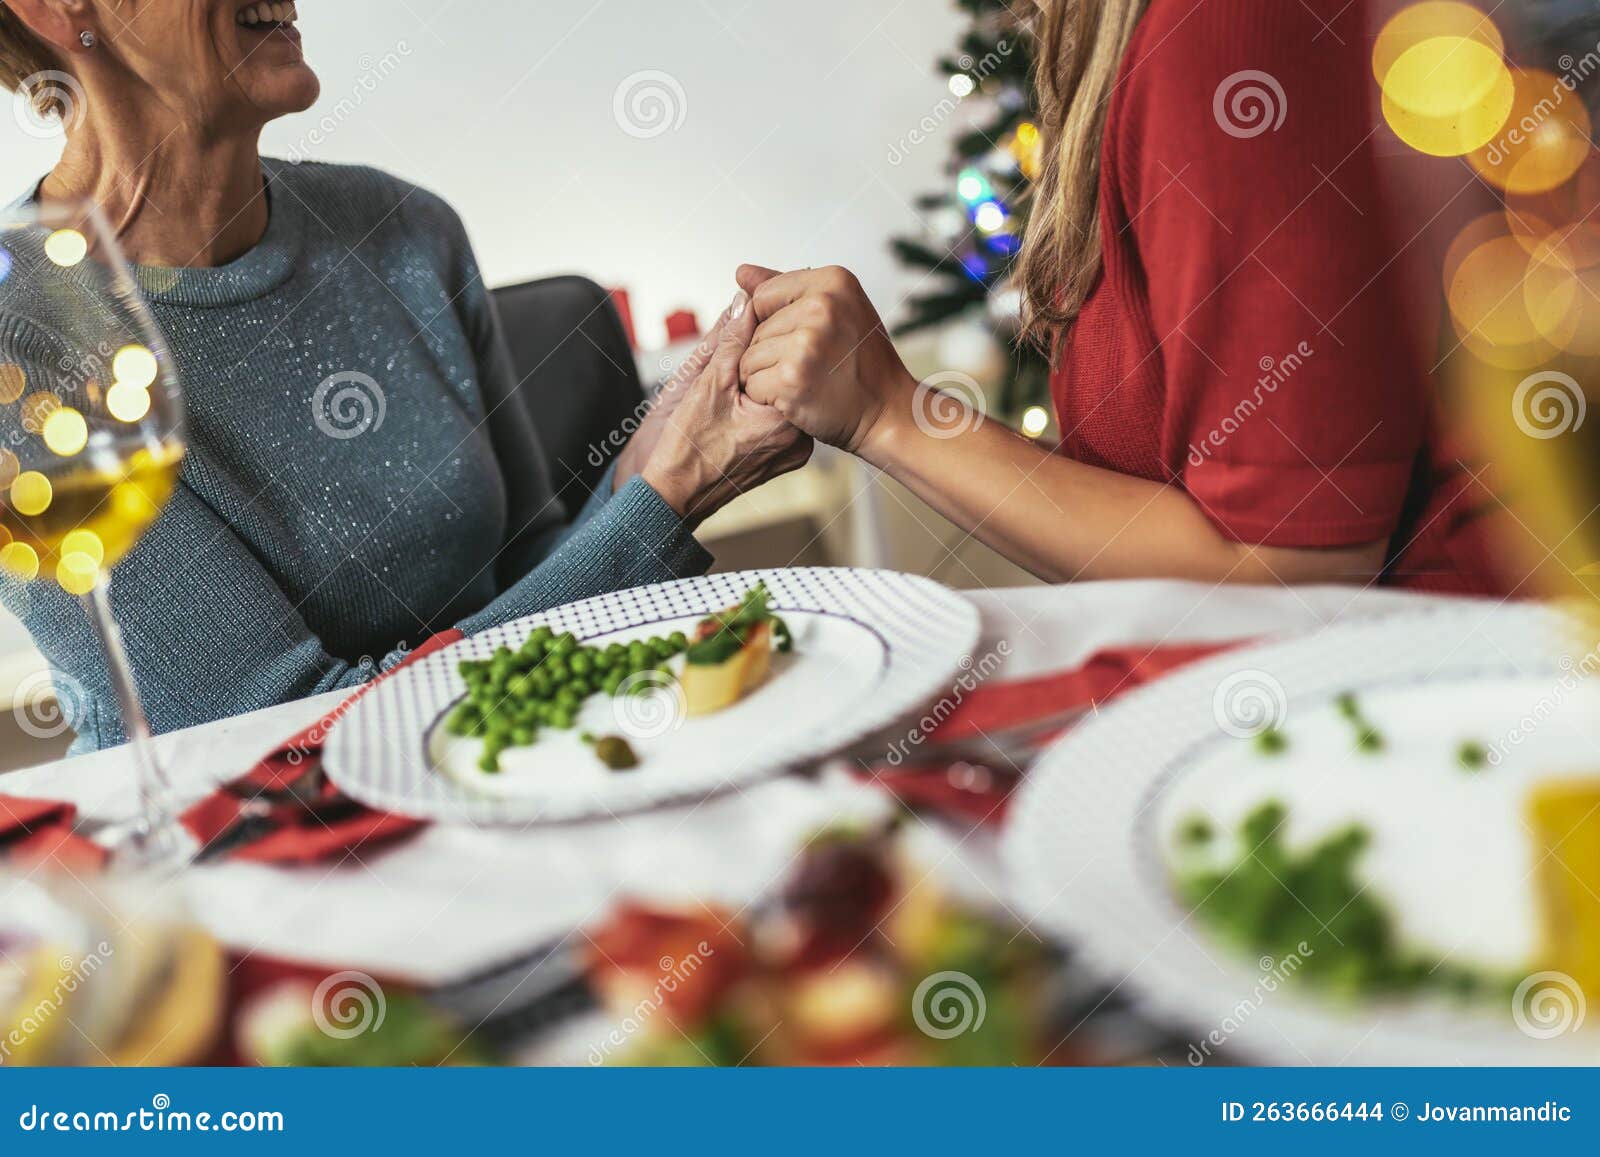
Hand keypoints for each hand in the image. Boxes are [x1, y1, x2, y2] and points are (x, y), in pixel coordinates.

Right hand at [641, 291, 813, 526]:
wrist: (670, 496)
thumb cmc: (682, 451)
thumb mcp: (705, 383)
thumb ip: (731, 339)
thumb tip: (746, 300)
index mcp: (785, 421)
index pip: (786, 356)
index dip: (758, 339)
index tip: (734, 344)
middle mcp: (799, 438)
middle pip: (785, 375)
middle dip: (756, 361)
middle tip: (722, 378)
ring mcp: (793, 450)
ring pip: (779, 394)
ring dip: (754, 381)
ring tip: (722, 398)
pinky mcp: (783, 456)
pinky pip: (775, 416)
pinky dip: (756, 405)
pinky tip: (731, 412)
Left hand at [735, 264, 916, 458]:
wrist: (887, 411)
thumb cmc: (863, 363)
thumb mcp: (836, 310)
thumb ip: (786, 289)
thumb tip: (741, 273)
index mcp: (834, 281)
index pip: (764, 294)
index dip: (773, 322)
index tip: (803, 339)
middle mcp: (822, 306)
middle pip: (754, 327)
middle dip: (771, 351)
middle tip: (811, 365)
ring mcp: (807, 343)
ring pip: (749, 356)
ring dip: (766, 375)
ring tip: (804, 380)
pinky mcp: (792, 378)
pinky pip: (752, 383)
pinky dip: (767, 396)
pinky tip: (796, 397)